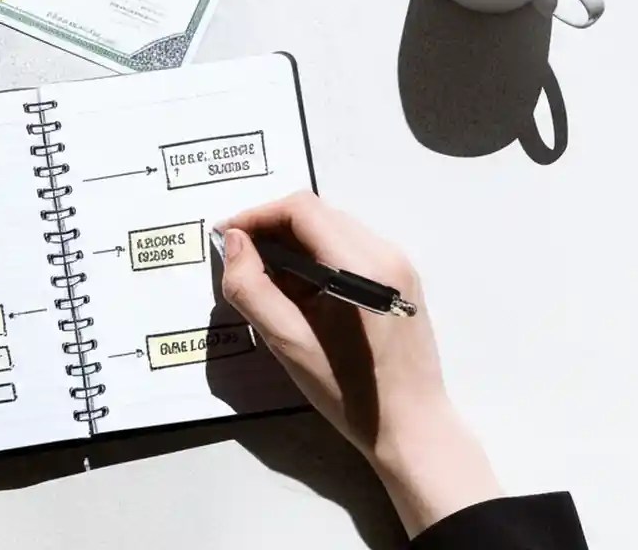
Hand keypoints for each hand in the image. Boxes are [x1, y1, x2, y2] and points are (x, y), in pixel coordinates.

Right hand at [218, 192, 501, 536]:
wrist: (412, 427)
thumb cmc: (349, 392)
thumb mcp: (289, 344)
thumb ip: (253, 290)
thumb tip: (234, 243)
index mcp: (361, 266)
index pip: (301, 210)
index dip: (256, 215)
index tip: (226, 236)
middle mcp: (386, 253)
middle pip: (317, 214)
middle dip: (272, 228)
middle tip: (241, 262)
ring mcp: (398, 264)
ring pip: (332, 228)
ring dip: (294, 243)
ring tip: (268, 282)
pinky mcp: (401, 279)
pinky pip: (349, 248)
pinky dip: (317, 257)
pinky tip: (302, 293)